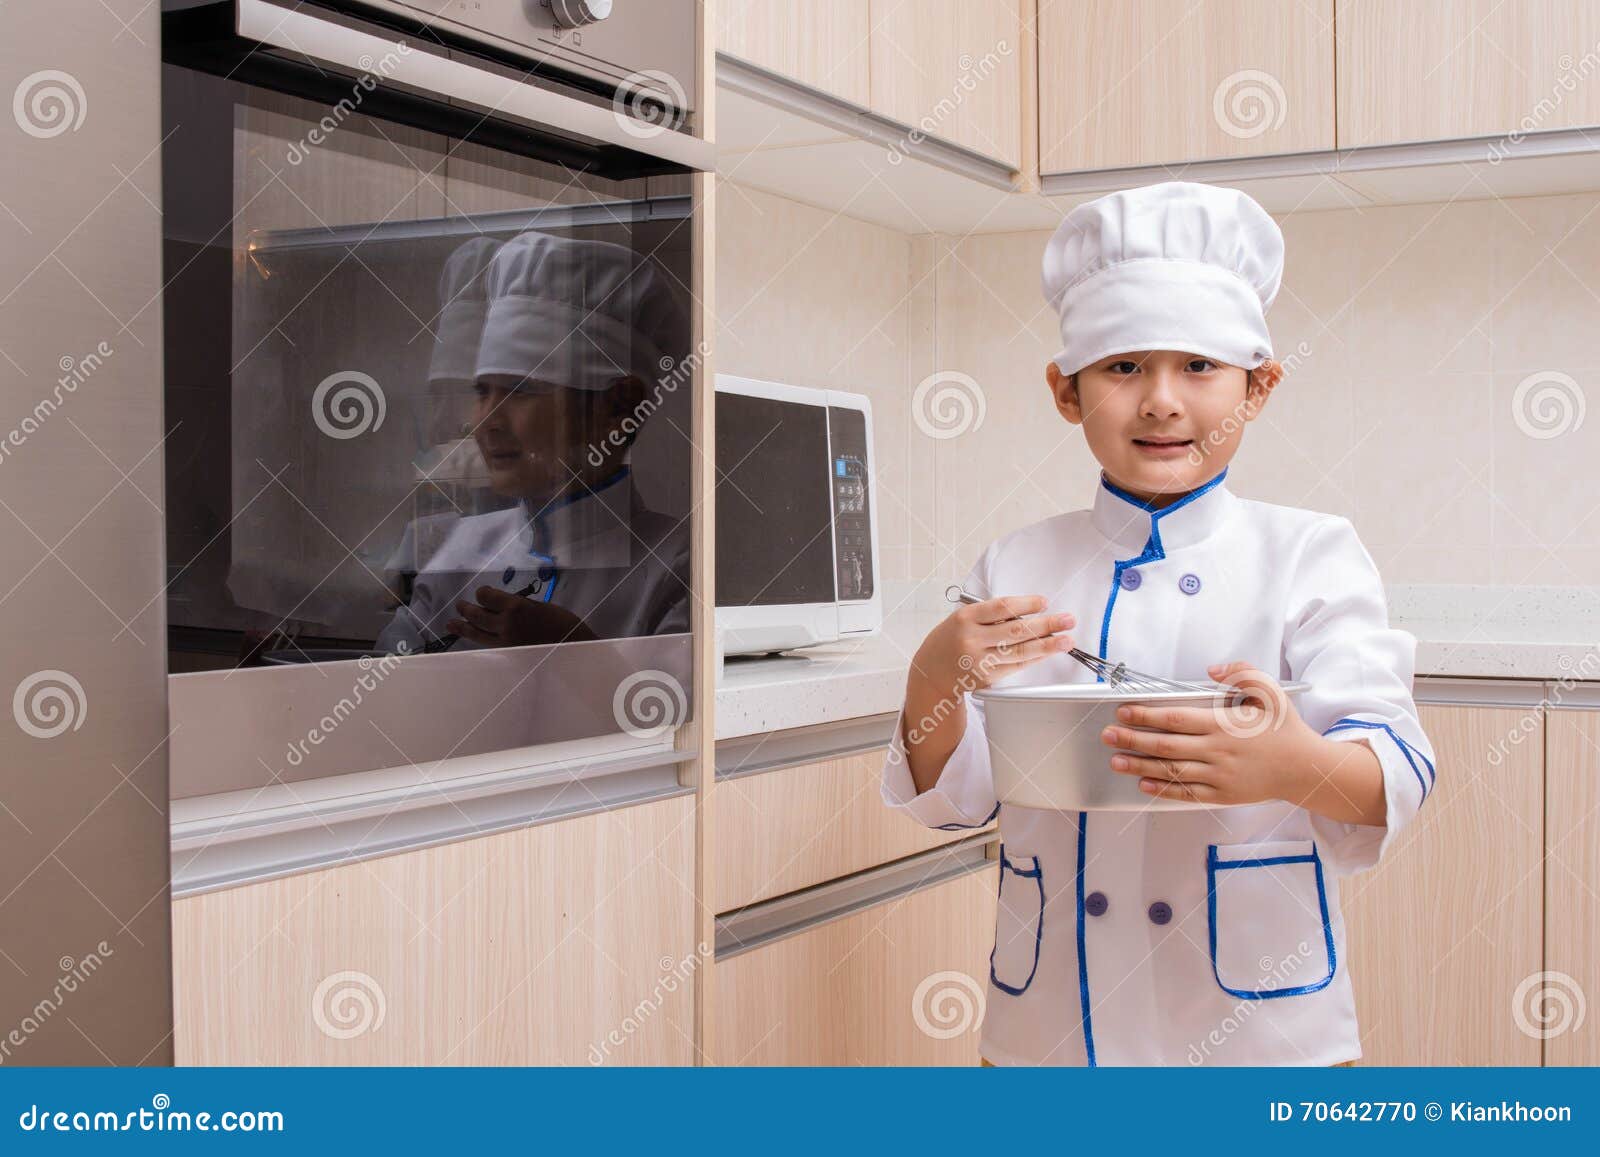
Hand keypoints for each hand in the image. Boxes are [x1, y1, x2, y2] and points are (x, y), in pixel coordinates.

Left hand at [449, 586, 596, 646]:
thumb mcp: (541, 606)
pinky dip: (476, 639)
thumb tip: (504, 605)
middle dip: (466, 609)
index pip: (486, 596)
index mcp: (515, 607)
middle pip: (476, 615)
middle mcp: (505, 624)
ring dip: (463, 627)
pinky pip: (487, 645)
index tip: (483, 593)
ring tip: (451, 624)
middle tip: (459, 606)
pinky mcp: (508, 654)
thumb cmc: (563, 623)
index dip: (482, 593)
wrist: (573, 648)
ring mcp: (505, 642)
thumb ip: (520, 606)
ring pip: (477, 633)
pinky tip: (471, 637)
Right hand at [910, 595, 1074, 699]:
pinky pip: (1016, 666)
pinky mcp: (987, 678)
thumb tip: (1030, 614)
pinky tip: (1048, 652)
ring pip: (1020, 651)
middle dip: (1046, 624)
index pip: (1001, 607)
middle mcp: (972, 640)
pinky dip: (1034, 658)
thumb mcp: (962, 619)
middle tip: (1068, 620)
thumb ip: (991, 616)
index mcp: (965, 618)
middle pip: (1016, 630)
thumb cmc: (950, 640)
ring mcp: (980, 661)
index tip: (1044, 602)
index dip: (1026, 604)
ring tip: (1067, 639)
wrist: (931, 672)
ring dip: (1047, 645)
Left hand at [1098, 661, 1318, 805]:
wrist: (1305, 769)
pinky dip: (1163, 789)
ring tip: (1115, 760)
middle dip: (1131, 739)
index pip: (1175, 719)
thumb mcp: (1271, 691)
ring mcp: (1218, 776)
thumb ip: (1243, 673)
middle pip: (1165, 745)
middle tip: (1106, 735)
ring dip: (1140, 766)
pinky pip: (1186, 793)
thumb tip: (1212, 670)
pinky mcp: (1222, 795)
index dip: (1145, 715)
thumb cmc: (1284, 728)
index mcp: (1224, 724)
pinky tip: (1144, 784)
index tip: (1123, 711)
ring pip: (1171, 771)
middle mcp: (1217, 751)